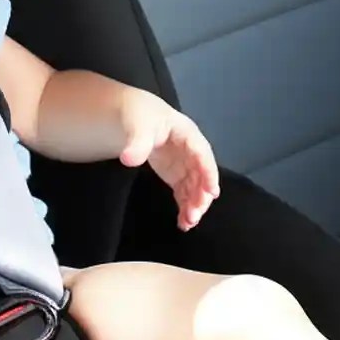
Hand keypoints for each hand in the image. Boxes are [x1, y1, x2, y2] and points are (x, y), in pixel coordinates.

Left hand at [119, 93, 220, 230]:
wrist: (132, 116)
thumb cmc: (139, 116)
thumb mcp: (138, 125)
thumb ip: (136, 142)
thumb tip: (128, 160)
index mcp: (187, 134)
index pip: (202, 155)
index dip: (208, 173)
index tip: (211, 192)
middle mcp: (191, 152)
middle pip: (201, 175)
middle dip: (200, 195)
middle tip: (195, 214)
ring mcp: (184, 164)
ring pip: (194, 187)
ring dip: (194, 205)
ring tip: (188, 223)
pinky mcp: (176, 175)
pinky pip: (184, 192)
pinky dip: (184, 206)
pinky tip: (182, 222)